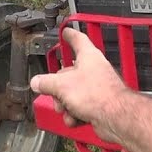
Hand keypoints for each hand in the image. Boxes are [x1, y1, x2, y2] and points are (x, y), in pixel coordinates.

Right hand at [30, 26, 131, 143]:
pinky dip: (75, 115)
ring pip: (73, 94)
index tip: (65, 32)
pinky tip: (74, 119)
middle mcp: (94, 70)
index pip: (78, 40)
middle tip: (53, 93)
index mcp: (88, 57)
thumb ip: (46, 83)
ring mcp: (97, 88)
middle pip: (69, 74)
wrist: (115, 117)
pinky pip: (80, 107)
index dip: (70, 35)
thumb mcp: (61, 86)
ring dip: (65, 104)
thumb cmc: (98, 95)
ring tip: (66, 109)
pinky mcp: (98, 105)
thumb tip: (36, 82)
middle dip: (58, 88)